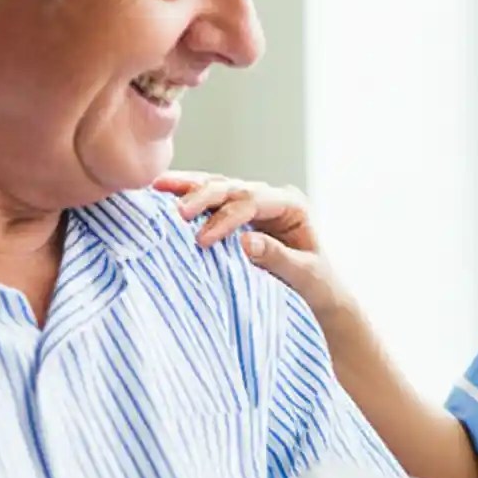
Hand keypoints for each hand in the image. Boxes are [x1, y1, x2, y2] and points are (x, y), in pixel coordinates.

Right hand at [153, 171, 348, 318]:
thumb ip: (277, 257)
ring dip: (188, 187)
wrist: (319, 292)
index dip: (226, 218)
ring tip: (157, 185)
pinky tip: (162, 193)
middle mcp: (272, 198)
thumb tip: (245, 242)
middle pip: (233, 188)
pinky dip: (188, 196)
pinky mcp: (238, 214)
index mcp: (293, 205)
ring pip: (218, 186)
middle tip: (177, 214)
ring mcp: (254, 203)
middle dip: (203, 198)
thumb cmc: (317, 284)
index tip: (203, 240)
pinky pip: (211, 200)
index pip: (253, 202)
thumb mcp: (304, 275)